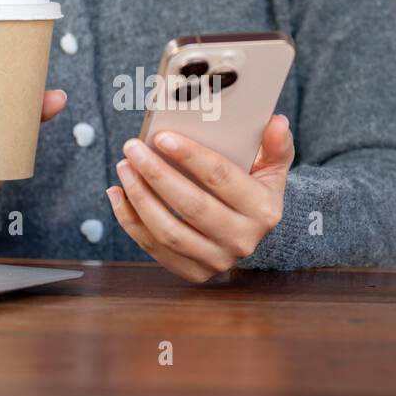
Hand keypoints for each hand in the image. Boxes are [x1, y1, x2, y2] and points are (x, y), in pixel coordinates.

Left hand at [106, 115, 294, 282]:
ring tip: (124, 168)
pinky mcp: (194, 272)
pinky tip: (118, 194)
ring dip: (140, 198)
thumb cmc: (255, 190)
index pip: (222, 178)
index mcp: (263, 209)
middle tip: (132, 149)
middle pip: (192, 206)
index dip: (190, 156)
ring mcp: (217, 260)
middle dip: (157, 174)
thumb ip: (275, 145)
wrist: (252, 235)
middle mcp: (242, 239)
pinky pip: (154, 248)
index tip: (161, 136)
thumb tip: (276, 123)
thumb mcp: (272, 168)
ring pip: (169, 231)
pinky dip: (131, 221)